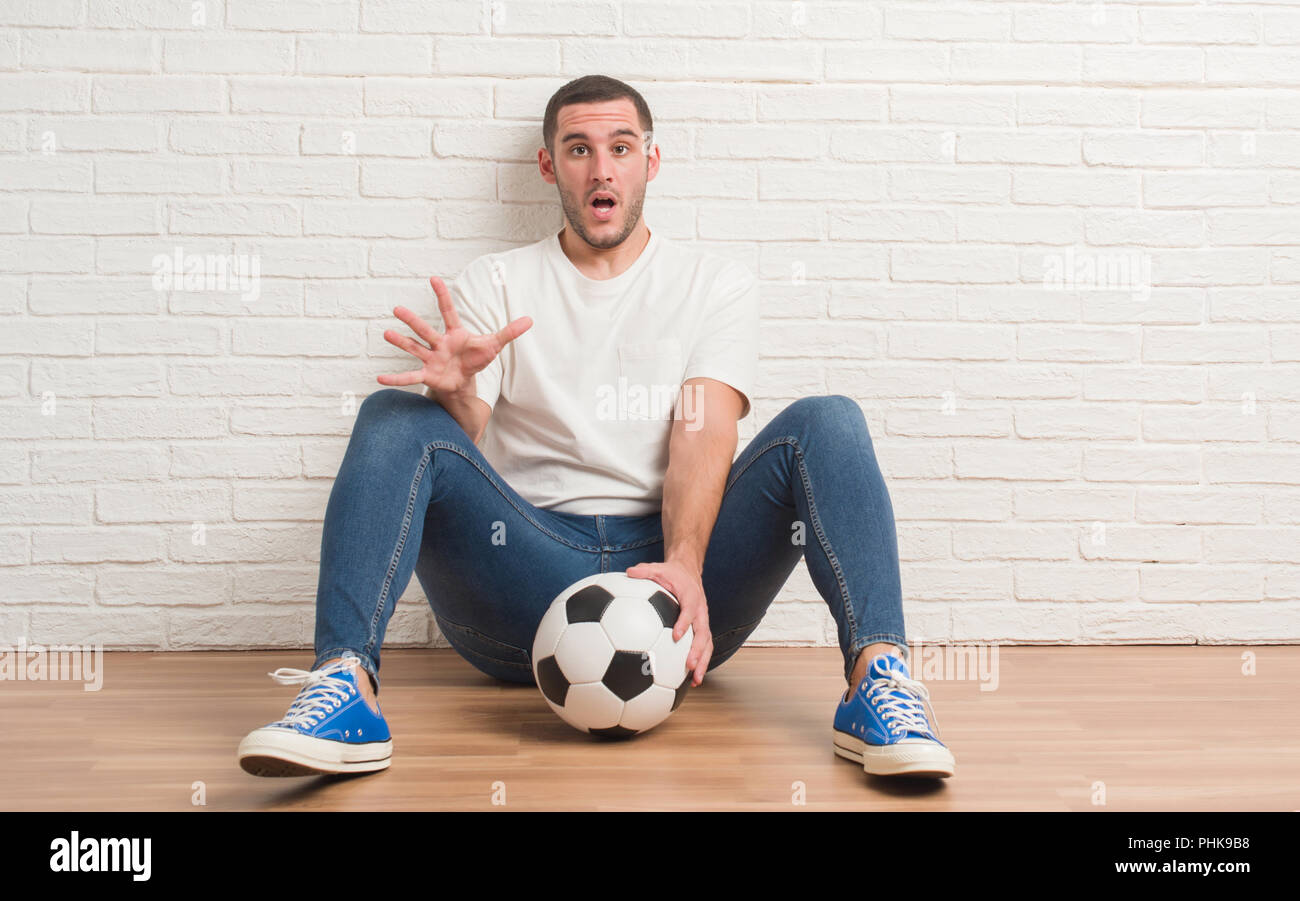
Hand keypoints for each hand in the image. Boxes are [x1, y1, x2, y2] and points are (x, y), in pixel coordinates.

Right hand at [378, 276, 531, 394]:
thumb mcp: (494, 345)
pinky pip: (410, 376)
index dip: (442, 296)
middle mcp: (439, 343)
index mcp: (455, 333)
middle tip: (397, 309)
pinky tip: (380, 380)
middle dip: (412, 320)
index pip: (448, 311)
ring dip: (401, 342)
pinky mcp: (427, 374)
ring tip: (387, 333)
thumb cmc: (476, 359)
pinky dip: (396, 379)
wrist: (464, 381)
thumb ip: (509, 332)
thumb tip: (530, 319)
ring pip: (414, 348)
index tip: (434, 279)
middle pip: (425, 330)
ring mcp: (431, 358)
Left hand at [625, 559, 711, 687]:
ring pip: (707, 643)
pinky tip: (690, 679)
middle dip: (698, 650)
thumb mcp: (657, 568)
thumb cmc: (671, 573)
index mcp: (690, 596)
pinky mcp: (700, 628)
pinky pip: (703, 646)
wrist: (688, 571)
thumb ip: (644, 571)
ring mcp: (702, 621)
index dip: (685, 622)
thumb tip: (628, 572)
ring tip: (695, 680)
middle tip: (690, 665)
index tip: (676, 636)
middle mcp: (700, 610)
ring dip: (703, 661)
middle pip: (703, 632)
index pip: (690, 610)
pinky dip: (699, 662)